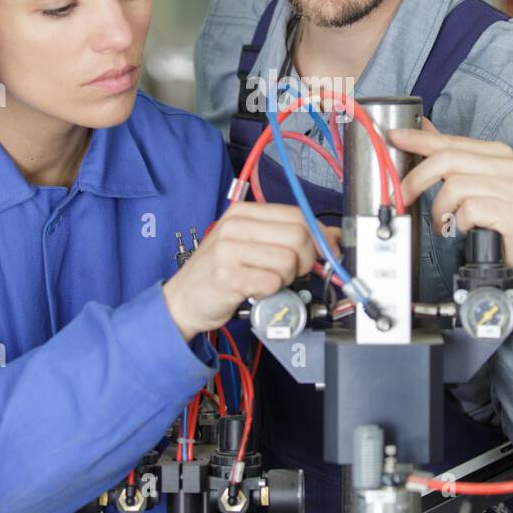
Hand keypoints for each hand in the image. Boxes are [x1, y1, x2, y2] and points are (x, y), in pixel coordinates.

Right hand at [162, 201, 338, 340]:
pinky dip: (271, 292)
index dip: (320, 236)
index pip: (297, 215)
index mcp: (242, 213)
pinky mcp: (228, 276)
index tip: (326, 253)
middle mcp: (235, 226)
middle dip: (306, 260)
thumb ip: (286, 236)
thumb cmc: (219, 273)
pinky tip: (255, 291)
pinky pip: (272, 283)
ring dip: (286, 279)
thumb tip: (330, 235)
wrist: (182, 300)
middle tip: (293, 273)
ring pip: (288, 261)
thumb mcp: (250, 245)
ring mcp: (229, 250)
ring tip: (267, 281)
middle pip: (298, 236)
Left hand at [388, 118, 512, 282]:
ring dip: (440, 210)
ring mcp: (512, 188)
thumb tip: (423, 128)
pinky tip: (463, 228)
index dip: (419, 140)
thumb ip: (449, 156)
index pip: (449, 141)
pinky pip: (469, 210)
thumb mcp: (472, 181)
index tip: (394, 137)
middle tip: (403, 196)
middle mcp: (506, 165)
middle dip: (417, 179)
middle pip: (447, 161)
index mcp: (495, 153)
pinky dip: (458, 222)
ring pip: (454, 187)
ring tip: (443, 223)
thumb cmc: (495, 215)